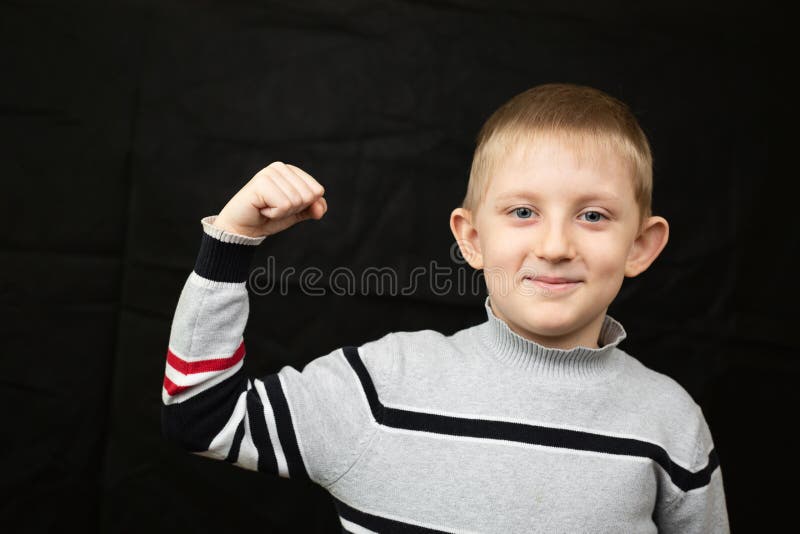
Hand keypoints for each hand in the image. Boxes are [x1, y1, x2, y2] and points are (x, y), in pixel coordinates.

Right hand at [213, 161, 327, 237]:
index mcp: (291, 170)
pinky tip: (261, 209)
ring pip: (296, 201)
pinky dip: (274, 214)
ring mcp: (270, 173)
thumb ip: (312, 208)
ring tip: (266, 208)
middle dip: (293, 209)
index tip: (284, 206)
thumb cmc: (268, 218)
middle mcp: (280, 167)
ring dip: (282, 212)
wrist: (243, 229)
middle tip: (273, 208)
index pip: (317, 190)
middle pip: (309, 196)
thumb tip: (320, 208)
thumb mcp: (296, 213)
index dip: (304, 206)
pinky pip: (284, 205)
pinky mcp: (261, 183)